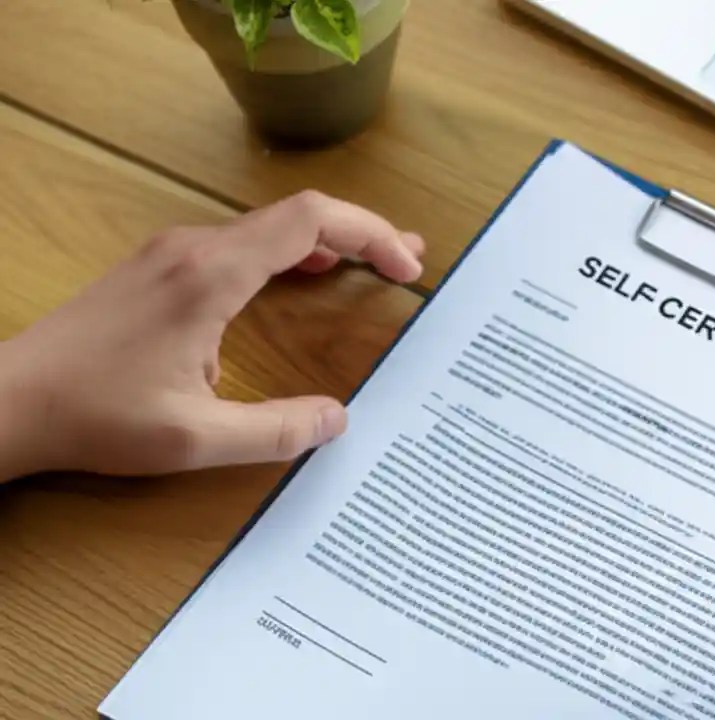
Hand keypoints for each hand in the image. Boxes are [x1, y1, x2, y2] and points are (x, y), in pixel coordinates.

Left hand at [0, 191, 423, 481]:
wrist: (8, 401)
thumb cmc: (96, 417)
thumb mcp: (194, 439)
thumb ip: (275, 431)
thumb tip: (339, 419)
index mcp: (212, 275)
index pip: (311, 222)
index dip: (370, 235)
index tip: (406, 269)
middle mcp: (194, 248)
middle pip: (296, 215)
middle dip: (360, 234)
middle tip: (407, 262)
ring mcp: (171, 252)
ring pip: (267, 226)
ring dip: (324, 241)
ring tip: (369, 266)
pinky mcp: (156, 267)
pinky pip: (240, 241)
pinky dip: (287, 251)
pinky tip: (301, 276)